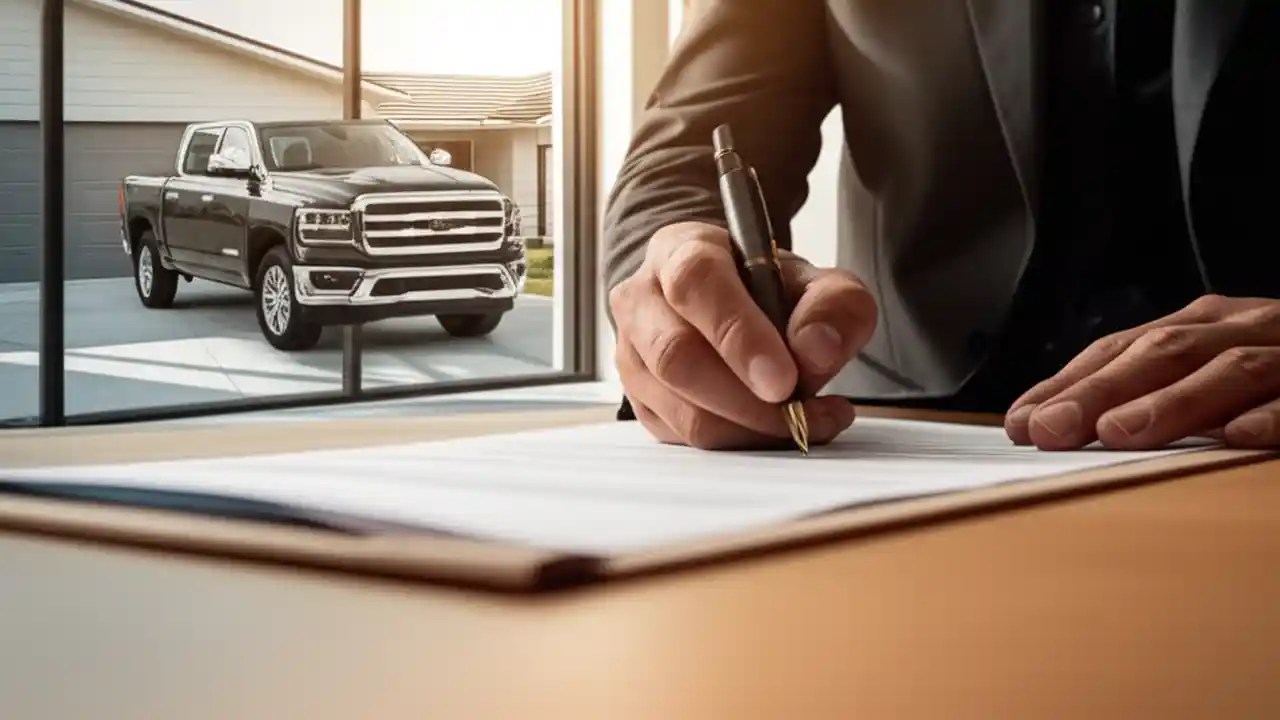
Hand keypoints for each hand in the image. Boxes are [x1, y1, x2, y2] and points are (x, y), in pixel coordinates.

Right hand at [610, 221, 877, 449]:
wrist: (732, 304)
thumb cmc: (769, 291)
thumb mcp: (818, 282)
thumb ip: (833, 306)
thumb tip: (816, 349)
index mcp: (680, 250)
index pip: (694, 284)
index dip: (737, 334)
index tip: (783, 378)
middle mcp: (642, 299)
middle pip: (675, 356)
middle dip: (746, 399)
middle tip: (802, 411)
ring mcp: (632, 354)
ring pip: (680, 408)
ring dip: (750, 428)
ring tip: (807, 418)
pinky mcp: (641, 400)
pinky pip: (684, 437)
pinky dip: (739, 442)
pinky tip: (777, 427)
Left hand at [1005, 295, 1279, 449]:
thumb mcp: (1216, 370)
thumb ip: (1155, 389)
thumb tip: (1059, 421)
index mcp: (1208, 326)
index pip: (1123, 349)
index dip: (1068, 382)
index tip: (1019, 423)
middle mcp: (1246, 328)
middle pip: (1163, 353)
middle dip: (1100, 391)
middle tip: (1048, 430)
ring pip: (1231, 369)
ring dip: (1174, 402)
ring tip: (1122, 433)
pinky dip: (1272, 416)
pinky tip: (1236, 439)